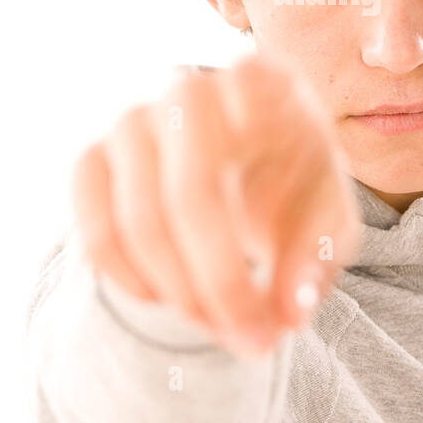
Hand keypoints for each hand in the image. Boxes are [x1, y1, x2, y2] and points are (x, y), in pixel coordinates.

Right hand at [70, 51, 360, 357]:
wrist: (246, 170)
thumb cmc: (295, 185)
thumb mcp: (328, 218)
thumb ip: (316, 257)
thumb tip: (288, 313)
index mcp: (262, 80)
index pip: (251, 115)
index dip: (268, 176)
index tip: (272, 255)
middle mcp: (188, 87)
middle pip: (191, 191)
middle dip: (222, 281)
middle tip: (255, 341)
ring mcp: (132, 122)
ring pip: (139, 220)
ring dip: (181, 294)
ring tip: (224, 331)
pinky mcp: (94, 159)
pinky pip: (95, 230)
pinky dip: (128, 280)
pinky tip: (167, 302)